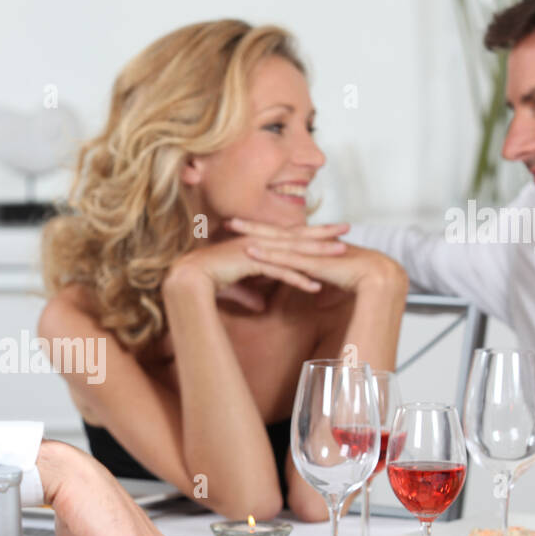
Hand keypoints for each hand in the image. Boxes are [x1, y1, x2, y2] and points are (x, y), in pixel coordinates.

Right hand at [165, 222, 349, 298]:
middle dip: (323, 233)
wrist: (187, 277)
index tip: (330, 231)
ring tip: (341, 254)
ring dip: (318, 254)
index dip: (310, 232)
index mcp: (256, 243)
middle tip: (347, 228)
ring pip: (294, 252)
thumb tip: (262, 307)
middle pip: (297, 236)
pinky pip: (279, 272)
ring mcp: (256, 251)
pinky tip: (315, 287)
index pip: (288, 235)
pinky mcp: (251, 262)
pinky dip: (298, 279)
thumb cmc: (207, 280)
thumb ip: (250, 295)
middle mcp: (258, 242)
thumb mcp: (234, 288)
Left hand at [228, 216, 406, 294]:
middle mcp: (310, 246)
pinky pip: (287, 258)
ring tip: (233, 229)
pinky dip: (268, 254)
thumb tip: (316, 296)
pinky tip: (251, 251)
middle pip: (277, 232)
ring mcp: (311, 252)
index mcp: (313, 249)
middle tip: (230, 220)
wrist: (379, 278)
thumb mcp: (333, 282)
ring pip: (278, 241)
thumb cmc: (359, 281)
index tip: (246, 228)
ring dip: (254, 234)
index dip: (265, 232)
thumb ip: (321, 285)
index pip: (285, 237)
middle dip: (253, 226)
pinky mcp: (314, 263)